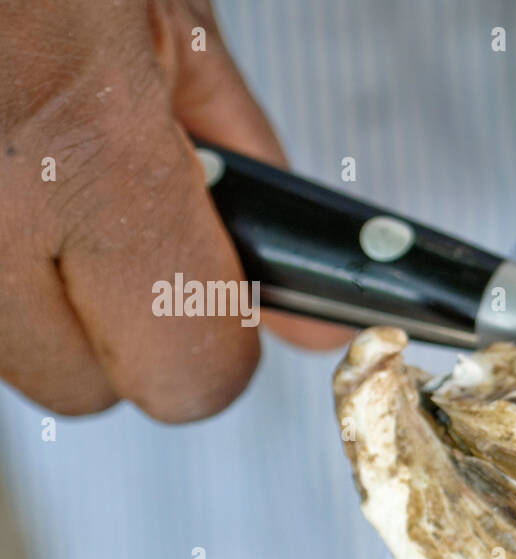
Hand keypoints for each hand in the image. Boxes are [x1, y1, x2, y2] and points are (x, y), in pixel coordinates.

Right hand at [0, 0, 349, 421]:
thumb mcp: (161, 11)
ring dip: (36, 285)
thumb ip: (245, 169)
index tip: (235, 300)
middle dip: (124, 322)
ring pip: (3, 348)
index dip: (222, 343)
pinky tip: (0, 155)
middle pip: (82, 386)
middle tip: (127, 221)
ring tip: (40, 161)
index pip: (190, 373)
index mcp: (85, 147)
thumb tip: (308, 310)